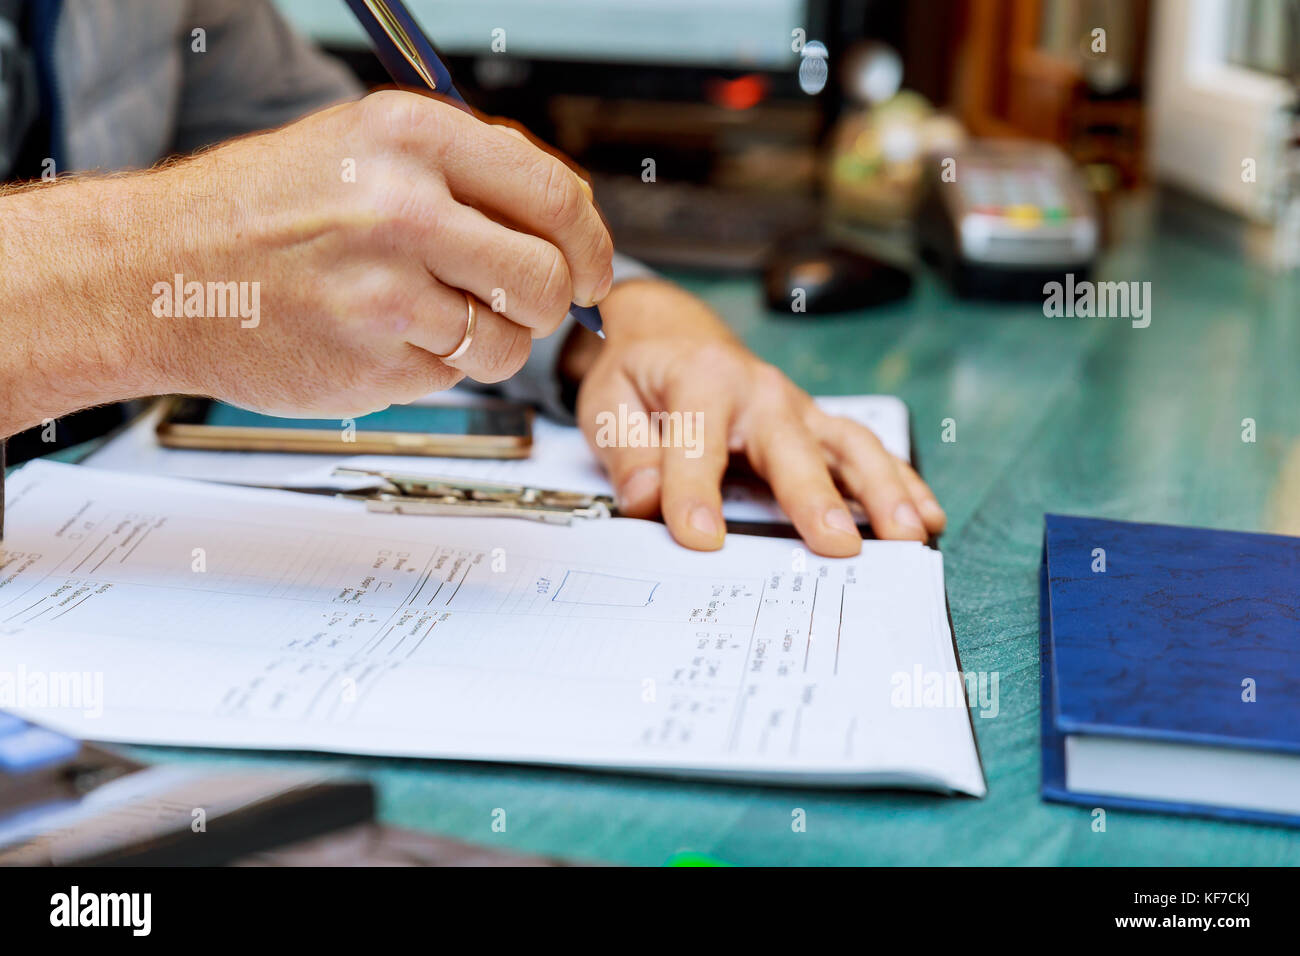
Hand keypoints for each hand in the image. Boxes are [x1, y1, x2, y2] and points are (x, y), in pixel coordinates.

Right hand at [133, 91, 612, 416]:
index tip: (591, 267)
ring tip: (432, 317)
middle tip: (526, 302)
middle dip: (551, 301)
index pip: (555, 196)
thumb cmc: (256, 211)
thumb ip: (465, 170)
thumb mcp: (362, 145)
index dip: (590, 242)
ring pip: (509, 342)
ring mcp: (387, 293)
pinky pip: (454, 378)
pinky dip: (435, 366)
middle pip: (547, 278)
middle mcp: (404, 209)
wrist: (158, 274)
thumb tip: (564, 215)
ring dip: (490, 342)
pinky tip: (385, 338)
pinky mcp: (373, 362)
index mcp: (411, 137)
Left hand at [568, 280, 945, 556]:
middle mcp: (760, 391)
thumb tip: (646, 501)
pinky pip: (865, 454)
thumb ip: (628, 454)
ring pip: (848, 447)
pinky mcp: (816, 428)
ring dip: (882, 492)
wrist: (670, 335)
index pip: (697, 444)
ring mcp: (797, 409)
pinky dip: (900, 484)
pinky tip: (927, 516)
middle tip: (837, 545)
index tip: (700, 539)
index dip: (694, 493)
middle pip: (792, 447)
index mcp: (700, 380)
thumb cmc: (641, 373)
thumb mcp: (608, 405)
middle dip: (816, 497)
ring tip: (907, 537)